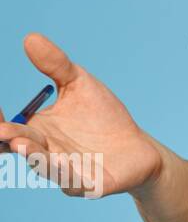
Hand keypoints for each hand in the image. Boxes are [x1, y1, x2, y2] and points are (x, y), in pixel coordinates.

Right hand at [1, 33, 163, 198]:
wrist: (139, 147)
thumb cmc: (104, 117)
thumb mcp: (80, 84)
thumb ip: (56, 65)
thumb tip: (30, 37)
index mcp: (37, 132)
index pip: (7, 130)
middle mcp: (45, 155)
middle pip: (21, 149)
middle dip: (10, 140)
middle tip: (2, 130)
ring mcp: (66, 173)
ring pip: (45, 167)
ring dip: (34, 156)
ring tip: (23, 143)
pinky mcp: (91, 185)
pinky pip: (76, 182)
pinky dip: (67, 173)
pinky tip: (62, 162)